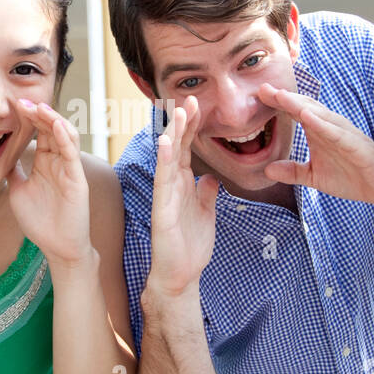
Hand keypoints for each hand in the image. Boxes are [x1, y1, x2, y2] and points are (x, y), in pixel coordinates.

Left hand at [8, 100, 91, 265]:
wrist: (57, 246)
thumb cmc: (40, 221)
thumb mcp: (18, 190)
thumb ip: (13, 171)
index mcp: (45, 162)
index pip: (38, 132)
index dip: (27, 118)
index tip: (11, 105)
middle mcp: (58, 161)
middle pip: (51, 128)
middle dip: (37, 113)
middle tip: (21, 101)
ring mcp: (69, 169)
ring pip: (64, 135)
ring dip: (52, 119)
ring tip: (38, 108)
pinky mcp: (77, 179)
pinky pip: (71, 154)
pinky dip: (64, 137)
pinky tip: (55, 125)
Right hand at [147, 97, 217, 296]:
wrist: (180, 274)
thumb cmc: (189, 246)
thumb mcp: (206, 213)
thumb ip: (206, 193)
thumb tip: (211, 177)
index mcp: (182, 184)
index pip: (186, 149)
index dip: (191, 127)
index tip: (197, 104)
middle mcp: (171, 186)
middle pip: (176, 147)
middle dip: (182, 123)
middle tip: (189, 98)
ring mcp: (165, 196)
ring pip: (167, 159)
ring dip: (172, 135)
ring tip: (177, 112)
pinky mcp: (162, 211)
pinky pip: (163, 183)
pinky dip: (163, 162)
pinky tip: (165, 144)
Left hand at [258, 82, 373, 206]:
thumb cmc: (351, 176)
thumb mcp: (314, 176)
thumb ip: (292, 171)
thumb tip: (267, 170)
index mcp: (318, 131)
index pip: (294, 113)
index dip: (276, 104)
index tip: (256, 96)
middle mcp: (329, 127)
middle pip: (303, 107)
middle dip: (283, 97)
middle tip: (262, 88)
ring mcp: (343, 133)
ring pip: (319, 114)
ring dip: (299, 104)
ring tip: (280, 96)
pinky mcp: (355, 143)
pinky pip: (336, 131)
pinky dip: (321, 123)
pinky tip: (307, 117)